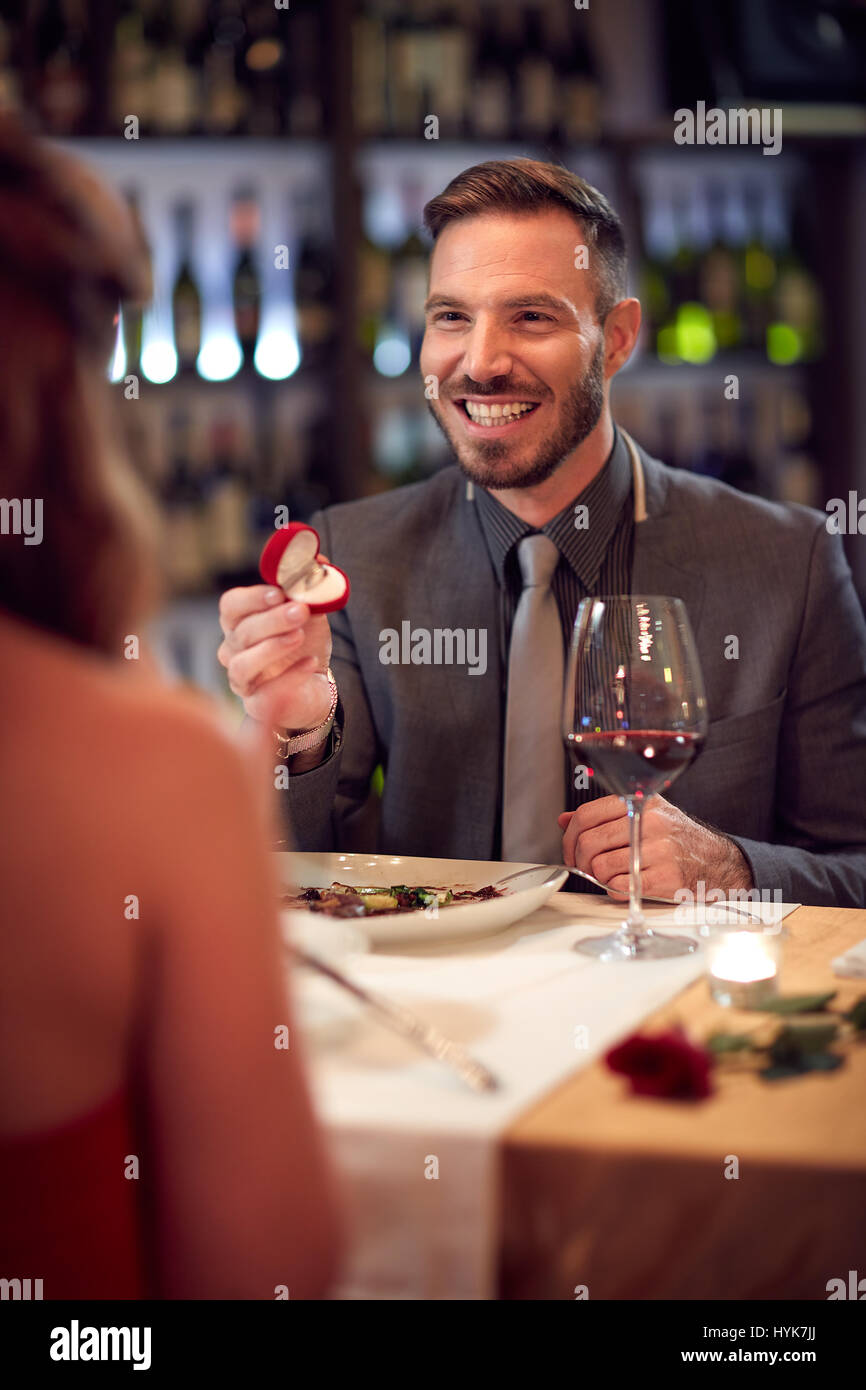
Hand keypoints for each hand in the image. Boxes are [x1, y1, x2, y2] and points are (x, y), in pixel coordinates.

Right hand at [217, 561, 333, 734]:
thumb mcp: (310, 611)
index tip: (279, 592)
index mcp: (240, 621)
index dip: (252, 598)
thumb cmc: (303, 643)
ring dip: (272, 647)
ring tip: (299, 636)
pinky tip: (310, 663)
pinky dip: (289, 677)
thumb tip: (319, 558)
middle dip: (272, 620)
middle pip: (240, 632)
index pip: (231, 605)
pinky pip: (265, 693)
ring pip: (242, 664)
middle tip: (300, 610)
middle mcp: (233, 649)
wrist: (312, 683)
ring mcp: (242, 678)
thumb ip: (311, 585)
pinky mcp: (256, 703)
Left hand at [557, 795, 753, 899]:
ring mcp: (658, 850)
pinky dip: (615, 890)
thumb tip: (564, 820)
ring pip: (601, 867)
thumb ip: (604, 816)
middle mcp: (649, 822)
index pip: (587, 815)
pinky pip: (620, 887)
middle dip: (579, 860)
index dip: (570, 837)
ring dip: (598, 877)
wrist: (720, 862)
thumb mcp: (645, 814)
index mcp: (641, 802)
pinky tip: (626, 885)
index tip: (571, 848)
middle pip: (590, 843)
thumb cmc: (679, 838)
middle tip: (585, 867)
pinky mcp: (665, 878)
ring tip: (610, 876)